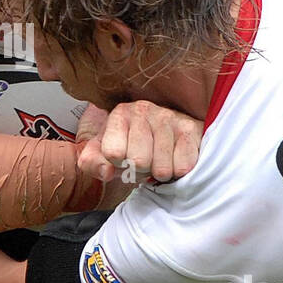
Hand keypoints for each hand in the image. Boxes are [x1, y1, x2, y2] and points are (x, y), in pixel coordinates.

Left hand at [76, 100, 202, 183]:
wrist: (156, 132)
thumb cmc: (126, 143)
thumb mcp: (100, 152)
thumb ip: (92, 163)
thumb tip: (106, 172)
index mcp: (119, 114)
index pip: (114, 153)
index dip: (118, 164)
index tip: (121, 159)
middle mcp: (144, 110)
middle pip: (139, 162)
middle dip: (140, 170)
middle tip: (142, 161)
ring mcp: (169, 117)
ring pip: (162, 168)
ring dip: (159, 172)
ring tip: (157, 160)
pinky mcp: (190, 128)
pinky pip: (183, 167)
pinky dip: (177, 171)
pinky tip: (172, 159)